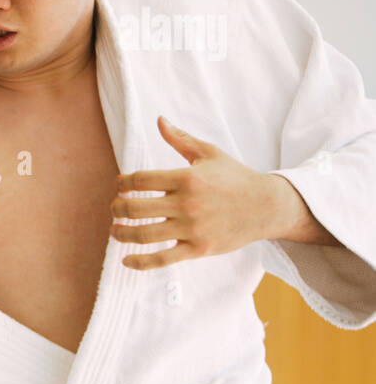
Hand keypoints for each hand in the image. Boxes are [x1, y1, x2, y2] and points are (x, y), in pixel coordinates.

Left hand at [111, 116, 281, 268]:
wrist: (268, 206)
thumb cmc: (236, 178)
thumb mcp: (210, 153)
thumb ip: (181, 139)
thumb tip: (159, 121)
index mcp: (187, 178)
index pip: (140, 180)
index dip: (122, 183)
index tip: (119, 186)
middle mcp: (187, 204)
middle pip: (136, 208)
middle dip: (117, 208)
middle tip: (114, 208)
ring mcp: (192, 228)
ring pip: (144, 235)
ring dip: (122, 234)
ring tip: (115, 230)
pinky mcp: (199, 248)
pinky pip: (163, 259)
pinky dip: (141, 262)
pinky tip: (126, 260)